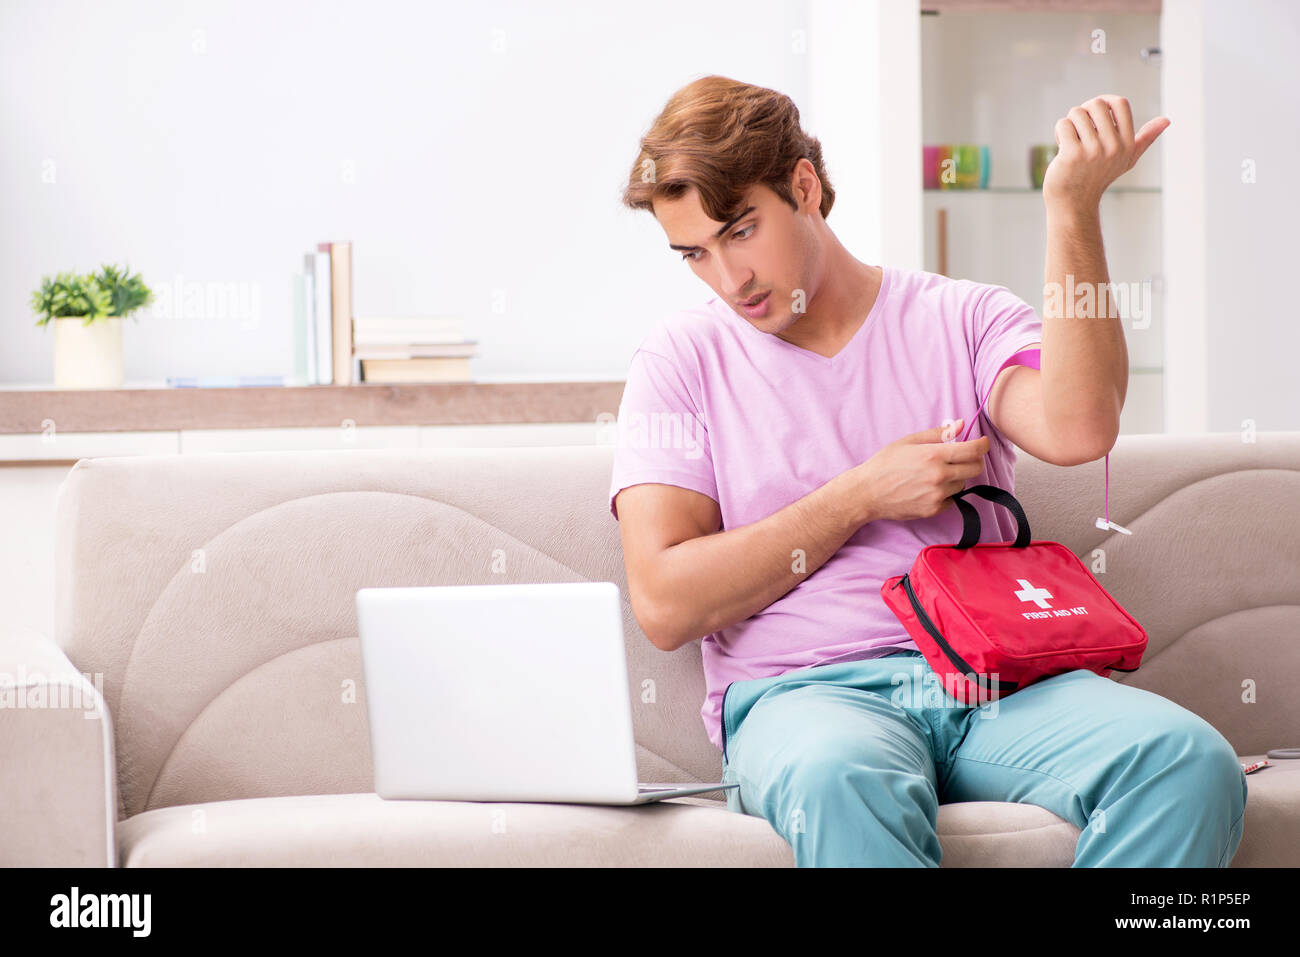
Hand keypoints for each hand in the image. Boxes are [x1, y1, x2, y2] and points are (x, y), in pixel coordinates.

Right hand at [853, 420, 989, 522]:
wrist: (868, 492)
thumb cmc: (885, 464)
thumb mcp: (909, 442)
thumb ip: (938, 434)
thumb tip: (961, 425)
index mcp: (934, 455)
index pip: (973, 450)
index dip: (982, 445)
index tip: (982, 443)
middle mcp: (939, 476)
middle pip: (975, 468)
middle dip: (973, 461)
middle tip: (962, 458)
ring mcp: (937, 494)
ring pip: (962, 483)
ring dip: (955, 477)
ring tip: (935, 474)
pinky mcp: (934, 509)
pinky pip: (951, 499)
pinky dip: (945, 493)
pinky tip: (928, 488)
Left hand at [1043, 94, 1169, 215]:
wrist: (1074, 202)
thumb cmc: (1099, 177)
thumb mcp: (1127, 158)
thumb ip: (1145, 139)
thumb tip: (1167, 120)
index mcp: (1127, 143)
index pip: (1120, 103)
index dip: (1104, 101)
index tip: (1093, 115)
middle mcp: (1113, 146)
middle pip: (1096, 104)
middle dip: (1083, 112)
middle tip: (1079, 129)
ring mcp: (1093, 151)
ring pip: (1076, 113)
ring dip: (1069, 124)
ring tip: (1071, 141)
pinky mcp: (1072, 154)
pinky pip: (1063, 124)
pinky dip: (1059, 132)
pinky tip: (1062, 147)